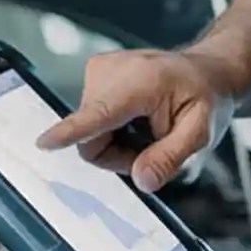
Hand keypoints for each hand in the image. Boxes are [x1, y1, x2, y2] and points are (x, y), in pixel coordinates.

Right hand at [36, 49, 237, 192]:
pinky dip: (111, 128)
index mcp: (141, 82)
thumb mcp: (201, 133)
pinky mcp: (93, 74)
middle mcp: (111, 70)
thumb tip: (142, 181)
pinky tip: (136, 118)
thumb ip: (171, 158)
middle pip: (91, 139)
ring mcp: (98, 70)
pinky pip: (89, 120)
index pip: (99, 113)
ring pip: (88, 134)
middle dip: (118, 155)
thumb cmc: (205, 98)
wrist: (206, 72)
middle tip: (154, 146)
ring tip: (148, 129)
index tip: (44, 142)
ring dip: (115, 143)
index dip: (70, 132)